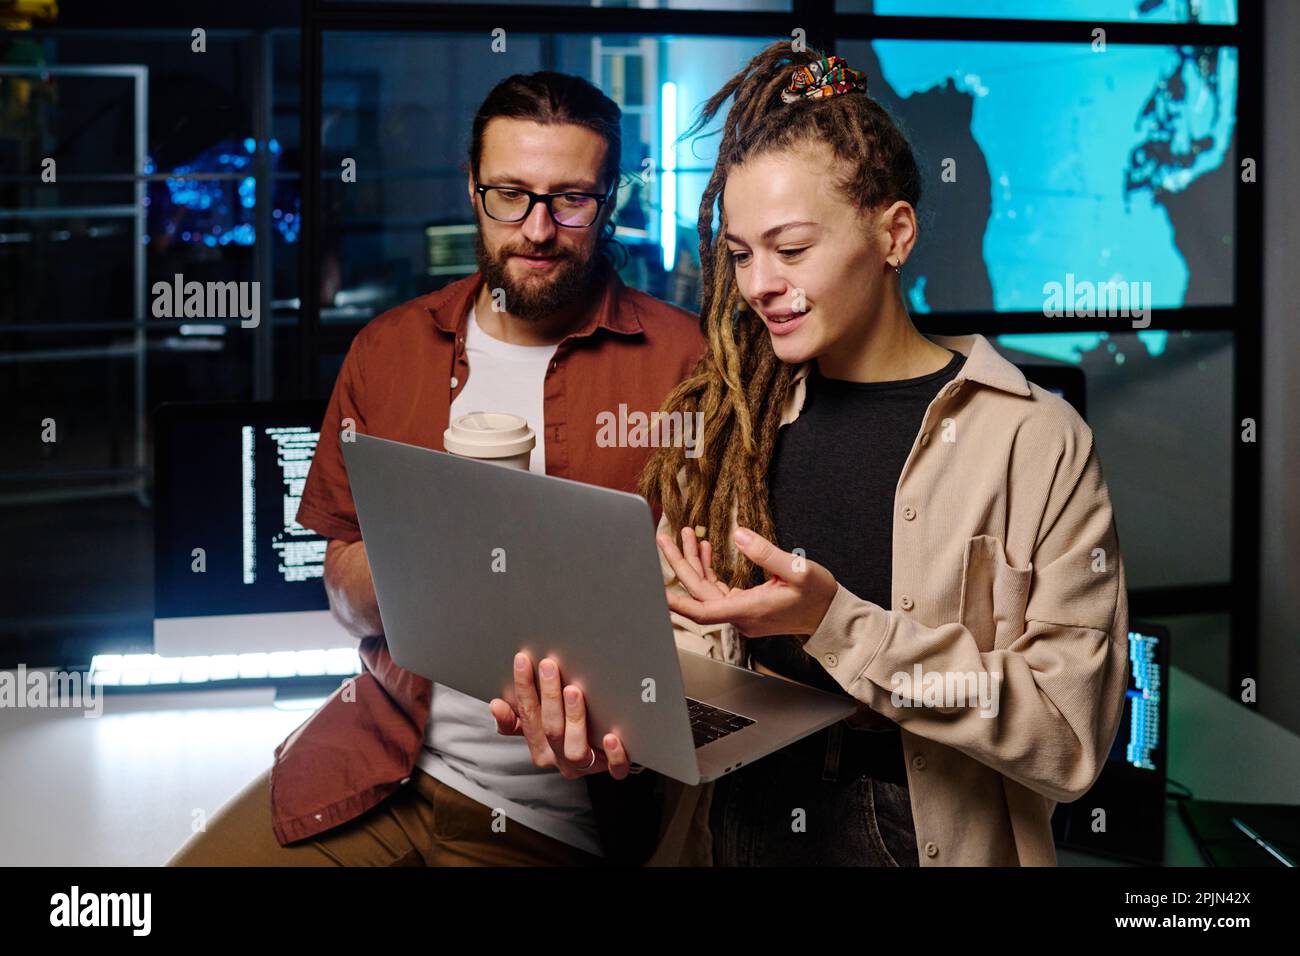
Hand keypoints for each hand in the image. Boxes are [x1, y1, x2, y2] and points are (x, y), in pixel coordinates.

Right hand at [489, 652, 631, 779]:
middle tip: (549, 666)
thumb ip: (515, 719)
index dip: (523, 687)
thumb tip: (495, 705)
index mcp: (540, 747)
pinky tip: (611, 736)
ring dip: (574, 718)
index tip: (523, 660)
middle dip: (548, 696)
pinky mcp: (613, 768)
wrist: (605, 759)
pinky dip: (614, 754)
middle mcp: (560, 759)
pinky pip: (614, 768)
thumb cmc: (569, 734)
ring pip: (575, 750)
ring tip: (573, 691)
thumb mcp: (538, 727)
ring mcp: (586, 766)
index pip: (527, 715)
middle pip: (550, 730)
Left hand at [656, 525, 837, 638]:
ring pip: (707, 589)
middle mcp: (740, 615)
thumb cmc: (818, 596)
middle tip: (664, 538)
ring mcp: (742, 612)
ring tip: (686, 535)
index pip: (703, 610)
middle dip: (680, 563)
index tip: (656, 592)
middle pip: (699, 592)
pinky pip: (718, 589)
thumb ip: (766, 553)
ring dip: (695, 562)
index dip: (677, 602)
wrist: (831, 616)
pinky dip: (709, 569)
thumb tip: (738, 535)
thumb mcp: (797, 570)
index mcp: (749, 609)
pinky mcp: (746, 606)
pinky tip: (706, 551)